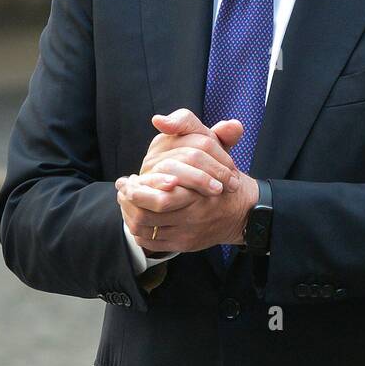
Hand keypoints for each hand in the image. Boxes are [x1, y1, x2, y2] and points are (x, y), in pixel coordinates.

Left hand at [118, 109, 259, 252]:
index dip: (137, 189)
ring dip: (130, 215)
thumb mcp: (210, 144)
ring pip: (147, 229)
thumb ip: (186, 125)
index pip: (161, 196)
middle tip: (122, 191)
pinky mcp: (185, 245)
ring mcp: (189, 231)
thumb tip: (160, 120)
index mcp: (198, 189)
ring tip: (126, 202)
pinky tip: (135, 218)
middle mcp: (194, 214)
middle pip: (149, 215)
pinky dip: (139, 232)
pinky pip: (152, 243)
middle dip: (129, 203)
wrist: (242, 211)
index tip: (126, 180)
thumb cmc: (221, 174)